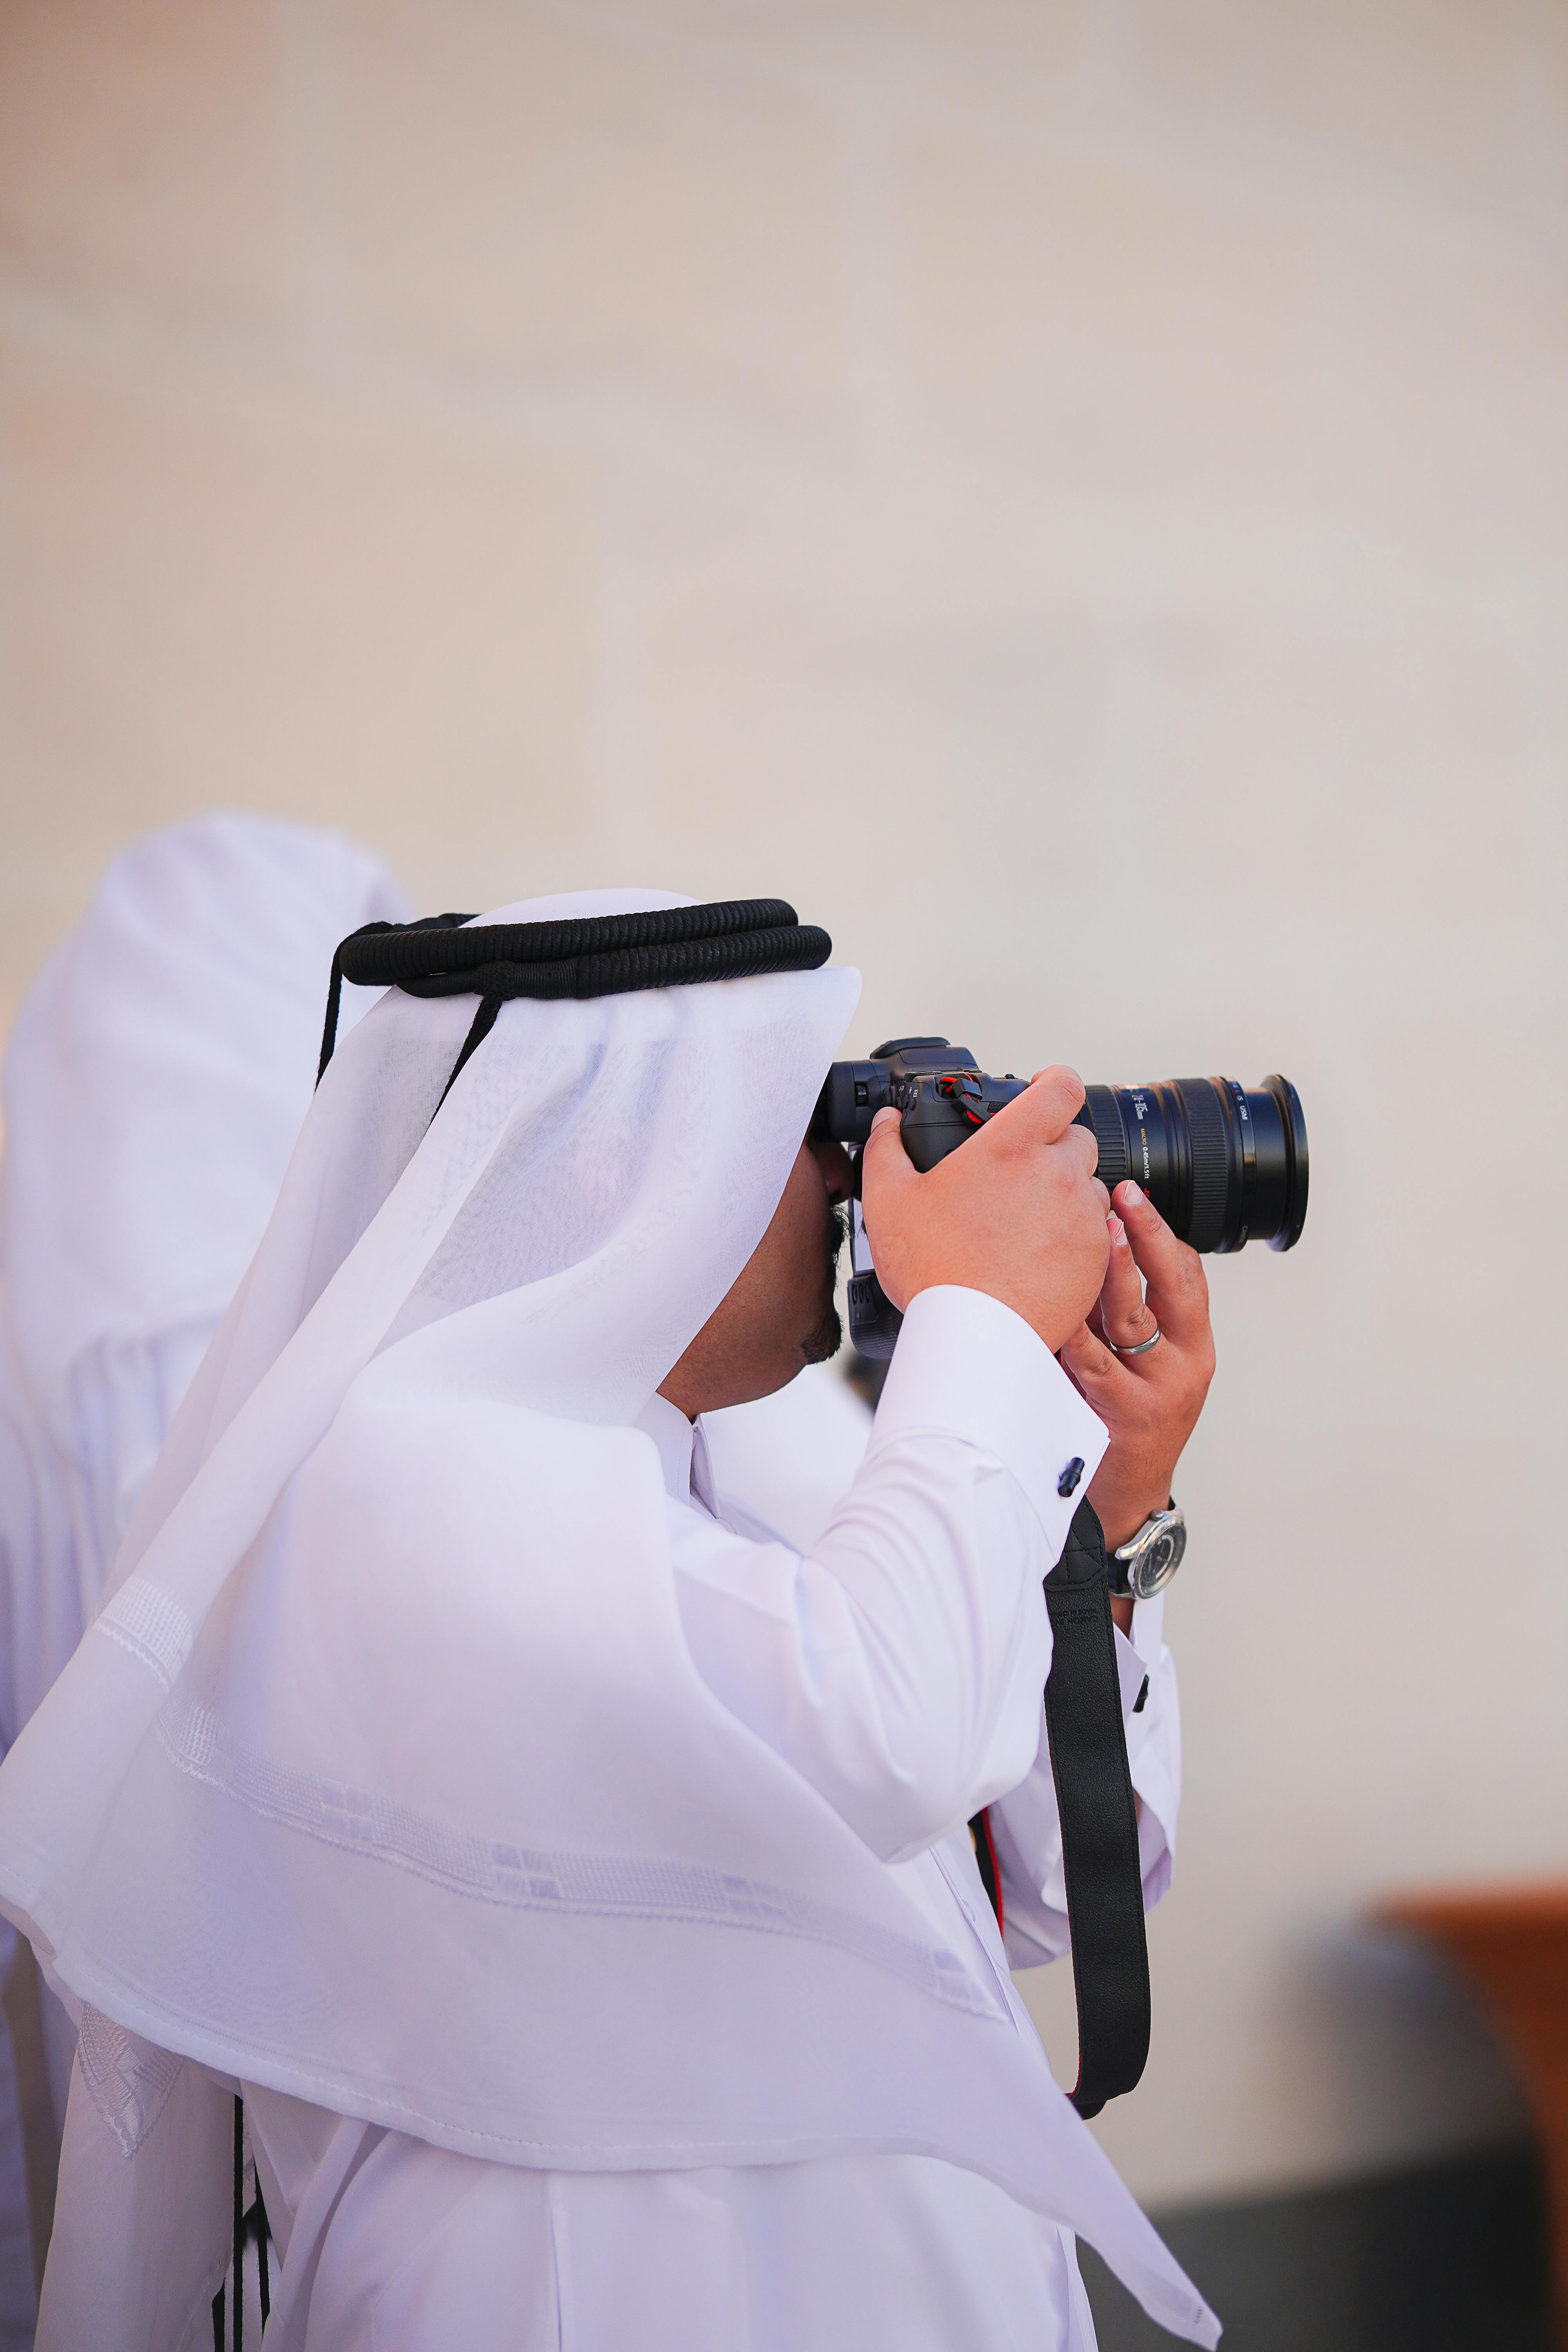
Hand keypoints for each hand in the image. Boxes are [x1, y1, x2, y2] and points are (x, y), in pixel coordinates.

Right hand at [861, 1065, 1110, 1352]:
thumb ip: (886, 1149)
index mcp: (1013, 1146)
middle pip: (1077, 1137)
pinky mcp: (1097, 1258)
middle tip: (1018, 1174)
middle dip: (1053, 1146)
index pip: (1062, 1086)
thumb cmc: (932, 1268)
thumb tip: (888, 1122)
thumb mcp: (887, 1200)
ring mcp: (1083, 1216)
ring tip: (1025, 1222)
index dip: (1055, 1082)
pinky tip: (1038, 1256)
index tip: (1043, 1089)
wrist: (974, 1337)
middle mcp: (1058, 1173)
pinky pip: (1096, 1232)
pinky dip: (1074, 1236)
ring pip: (1090, 1185)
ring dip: (1066, 1192)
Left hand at [1060, 1181, 1216, 1559]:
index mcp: (1194, 1345)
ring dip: (1109, 1272)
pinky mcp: (1124, 1416)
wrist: (1125, 1495)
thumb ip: (1131, 1314)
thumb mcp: (1147, 1363)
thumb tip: (1099, 1240)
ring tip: (1091, 1234)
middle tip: (1117, 1199)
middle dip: (1143, 1237)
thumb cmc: (1127, 1419)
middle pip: (1168, 1288)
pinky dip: (1072, 1330)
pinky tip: (1053, 1304)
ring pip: (1130, 1319)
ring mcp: (1156, 1390)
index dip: (1161, 1231)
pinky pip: (1092, 1361)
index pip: (1188, 1275)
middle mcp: (1184, 1364)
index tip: (1133, 1192)